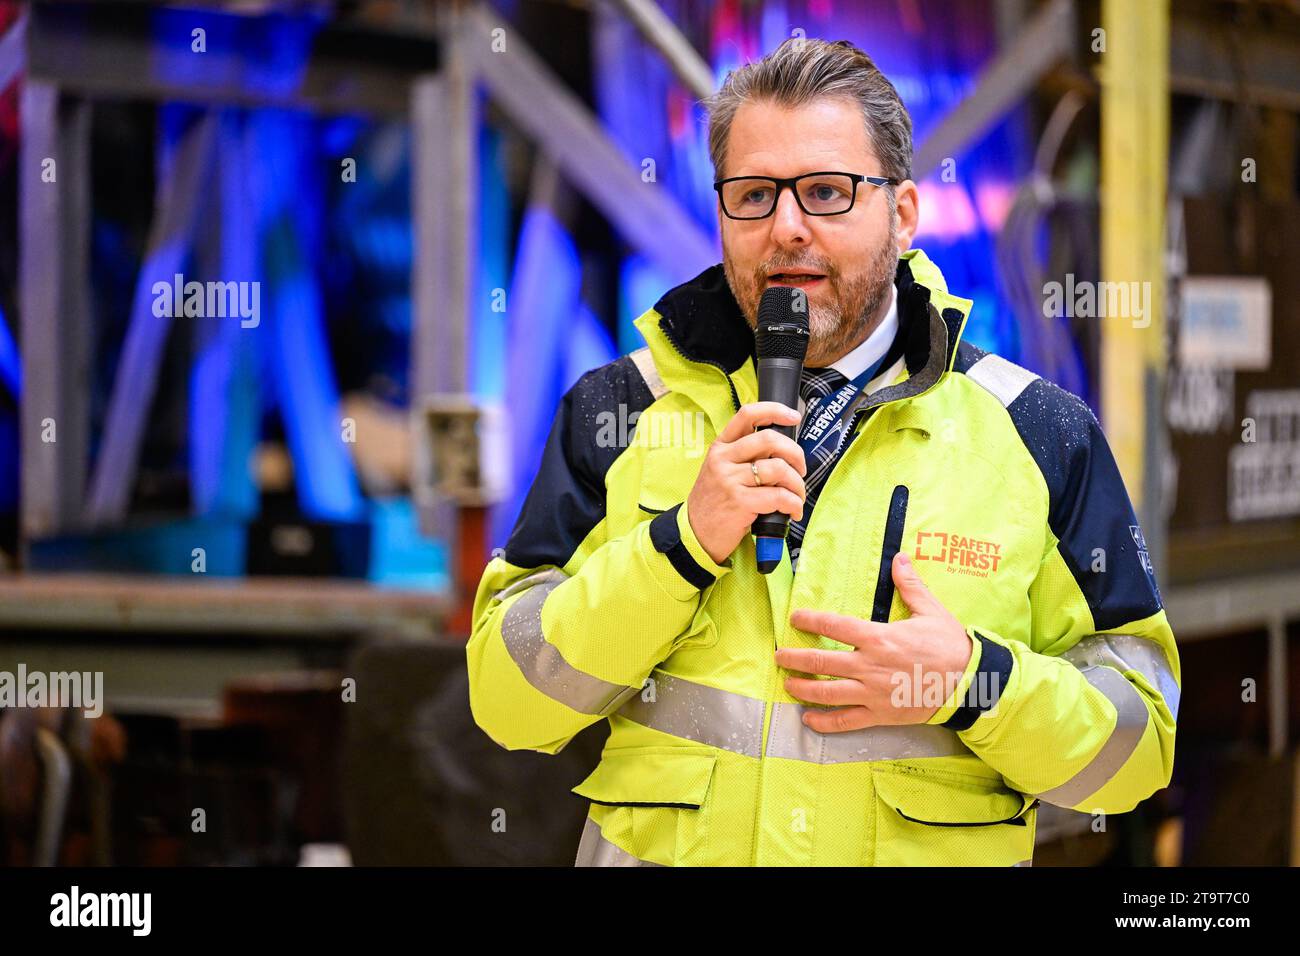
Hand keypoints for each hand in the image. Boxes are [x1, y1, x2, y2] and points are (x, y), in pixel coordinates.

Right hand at [685, 401, 807, 565]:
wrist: (694, 534)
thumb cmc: (714, 502)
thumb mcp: (720, 471)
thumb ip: (744, 456)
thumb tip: (782, 451)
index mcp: (721, 447)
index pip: (747, 415)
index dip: (775, 411)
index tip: (794, 417)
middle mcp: (723, 459)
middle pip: (770, 439)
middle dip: (795, 453)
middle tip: (800, 470)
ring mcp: (730, 480)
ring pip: (779, 469)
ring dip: (797, 484)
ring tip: (797, 495)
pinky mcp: (740, 503)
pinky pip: (779, 496)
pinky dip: (793, 504)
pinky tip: (793, 511)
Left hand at [775, 552, 973, 731]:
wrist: (970, 683)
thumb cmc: (950, 646)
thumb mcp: (931, 611)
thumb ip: (910, 585)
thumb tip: (900, 558)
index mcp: (878, 637)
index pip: (834, 625)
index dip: (810, 619)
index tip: (795, 617)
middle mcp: (869, 665)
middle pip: (820, 661)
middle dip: (795, 658)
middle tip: (779, 656)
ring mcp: (872, 692)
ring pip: (826, 693)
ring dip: (802, 688)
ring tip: (788, 684)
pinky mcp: (880, 714)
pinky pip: (845, 720)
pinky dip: (824, 722)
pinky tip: (808, 719)